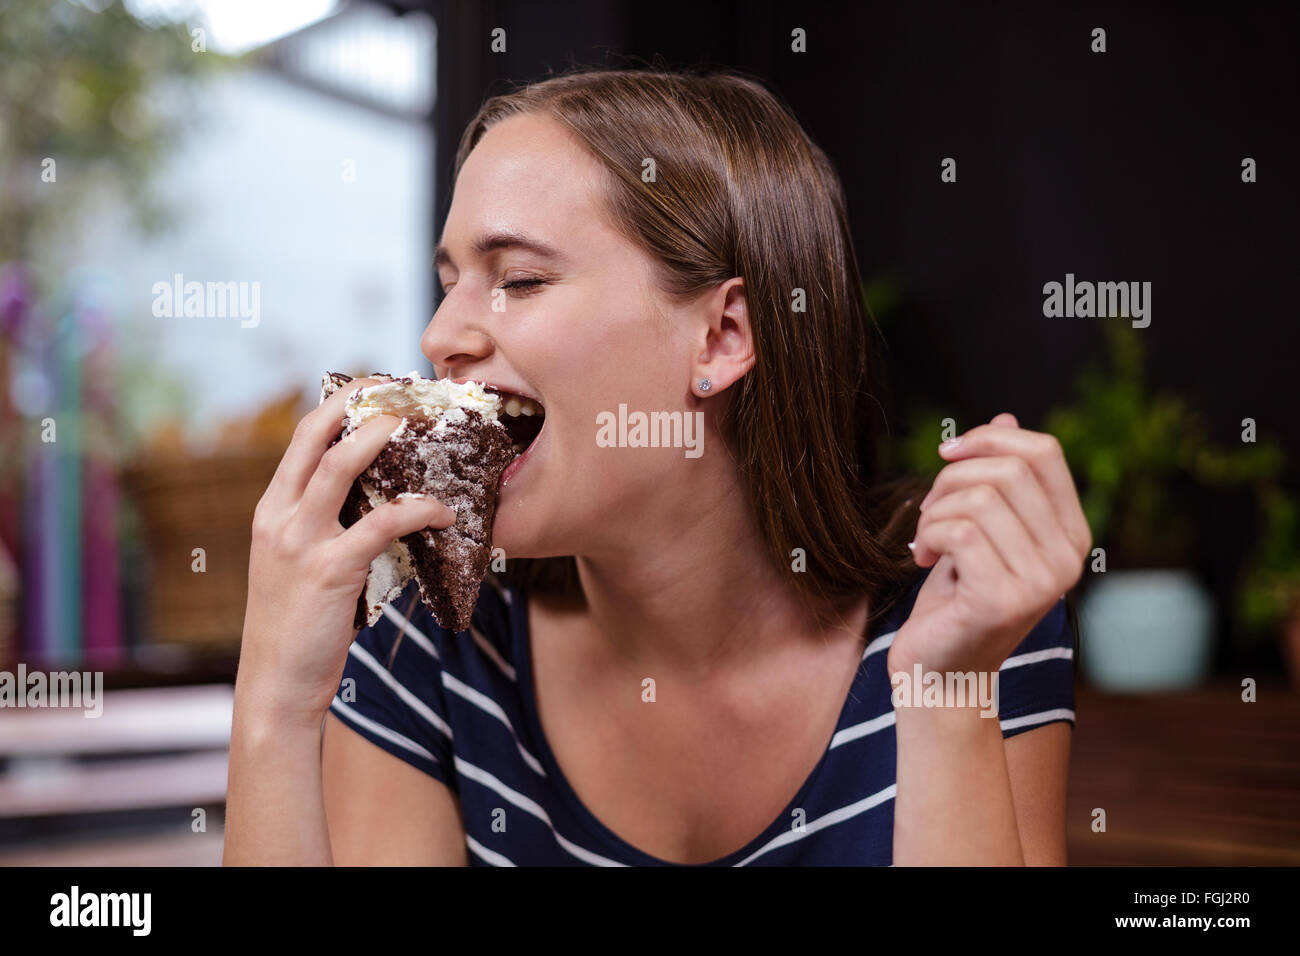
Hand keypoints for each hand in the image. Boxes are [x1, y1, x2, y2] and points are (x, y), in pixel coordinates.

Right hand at [235, 378, 455, 727]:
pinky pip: (382, 522)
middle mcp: (278, 516)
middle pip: (317, 433)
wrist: (276, 685)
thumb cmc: (298, 627)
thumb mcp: (299, 565)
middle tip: (405, 387)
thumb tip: (382, 500)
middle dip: (361, 400)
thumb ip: (325, 529)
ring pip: (343, 464)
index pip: (303, 436)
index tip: (380, 388)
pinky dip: (418, 509)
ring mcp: (300, 541)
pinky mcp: (329, 570)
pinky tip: (444, 512)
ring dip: (385, 435)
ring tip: (421, 423)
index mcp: (270, 510)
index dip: (342, 402)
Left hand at [887, 413, 1091, 677]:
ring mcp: (1040, 582)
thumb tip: (1005, 416)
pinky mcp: (1003, 600)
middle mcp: (1068, 558)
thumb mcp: (980, 529)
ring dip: (934, 512)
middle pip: (1008, 469)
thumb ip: (998, 480)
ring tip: (926, 541)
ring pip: (979, 498)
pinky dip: (928, 537)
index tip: (946, 454)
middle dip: (951, 479)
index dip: (989, 438)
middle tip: (928, 511)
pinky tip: (923, 560)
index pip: (1045, 452)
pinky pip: (959, 532)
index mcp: (1071, 534)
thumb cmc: (956, 598)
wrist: (940, 672)